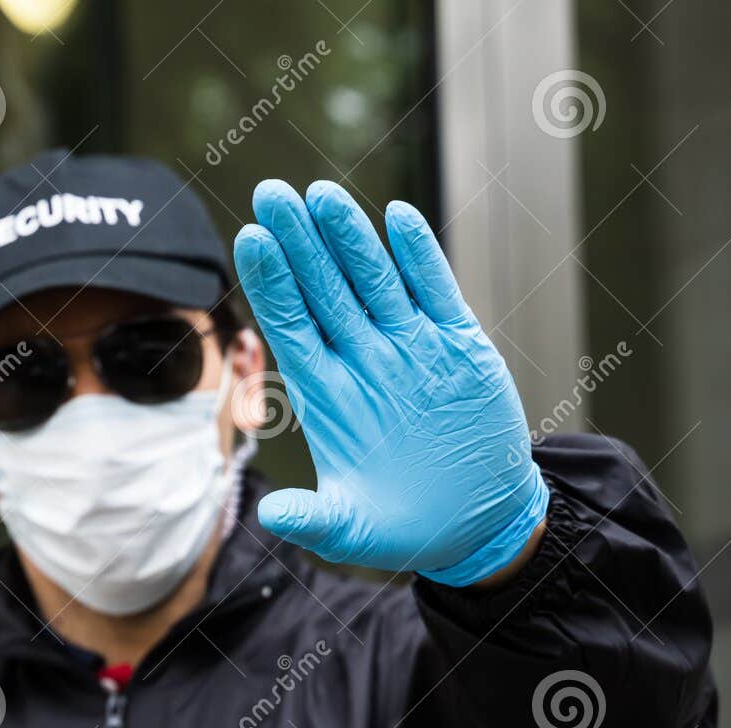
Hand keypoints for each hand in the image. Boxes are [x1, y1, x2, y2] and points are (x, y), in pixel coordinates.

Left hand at [233, 180, 548, 586]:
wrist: (480, 521)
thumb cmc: (407, 526)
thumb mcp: (355, 532)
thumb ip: (314, 519)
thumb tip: (272, 515)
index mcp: (330, 395)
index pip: (292, 327)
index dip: (272, 284)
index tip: (249, 239)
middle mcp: (364, 361)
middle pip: (324, 290)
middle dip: (298, 242)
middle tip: (270, 192)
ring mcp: (411, 348)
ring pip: (373, 280)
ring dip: (349, 238)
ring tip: (319, 195)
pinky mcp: (459, 345)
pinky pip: (435, 291)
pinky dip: (419, 256)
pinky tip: (396, 218)